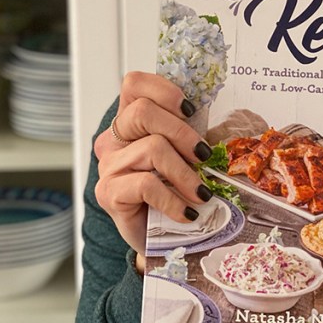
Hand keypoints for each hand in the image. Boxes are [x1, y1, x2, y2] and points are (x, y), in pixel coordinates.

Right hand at [93, 72, 213, 268]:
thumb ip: (188, 131)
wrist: (160, 238)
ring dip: (185, 173)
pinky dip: (174, 200)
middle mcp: (113, 140)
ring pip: (151, 148)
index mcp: (129, 122)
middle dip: (182, 132)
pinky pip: (147, 184)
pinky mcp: (108, 193)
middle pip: (142, 111)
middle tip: (203, 156)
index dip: (164, 91)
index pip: (134, 84)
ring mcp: (108, 166)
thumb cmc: (174, 191)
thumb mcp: (184, 155)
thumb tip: (215, 115)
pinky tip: (186, 213)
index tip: (191, 110)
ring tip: (202, 194)